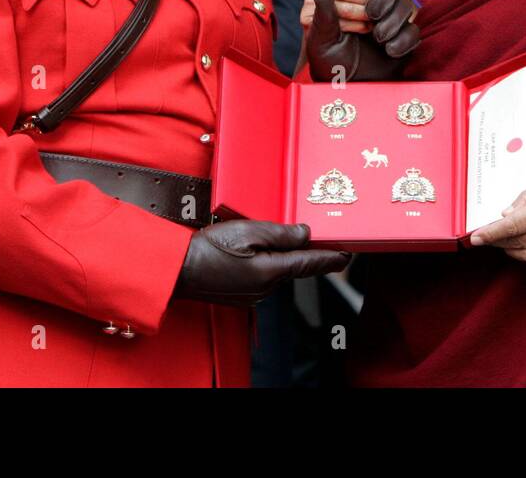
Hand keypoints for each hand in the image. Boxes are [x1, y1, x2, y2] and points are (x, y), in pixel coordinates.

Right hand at [173, 219, 349, 305]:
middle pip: (294, 267)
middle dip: (305, 253)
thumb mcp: (247, 231)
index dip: (330, 258)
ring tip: (281, 238)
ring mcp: (253, 294)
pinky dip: (267, 263)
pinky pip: (263, 276)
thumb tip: (305, 234)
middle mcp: (265, 288)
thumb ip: (280, 233)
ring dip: (282, 256)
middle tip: (321, 238)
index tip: (348, 254)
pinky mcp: (242, 294)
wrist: (177, 269)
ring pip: (278, 271)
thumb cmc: (208, 248)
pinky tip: (258, 251)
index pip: (309, 264)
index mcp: (269, 272)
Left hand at [304, 0, 419, 81]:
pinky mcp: (404, 37)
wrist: (350, 89)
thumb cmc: (330, 63)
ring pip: (404, 5)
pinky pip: (413, 31)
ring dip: (392, 21)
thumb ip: (323, 16)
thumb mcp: (321, 40)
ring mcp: (390, 20)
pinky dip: (403, 39)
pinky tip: (389, 50)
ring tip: (377, 38)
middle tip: (370, 15)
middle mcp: (372, 5)